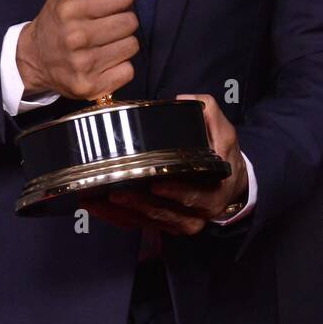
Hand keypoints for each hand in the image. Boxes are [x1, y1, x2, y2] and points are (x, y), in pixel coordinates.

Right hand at [16, 0, 155, 99]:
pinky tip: (104, 62)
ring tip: (104, 43)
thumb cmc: (58, 21)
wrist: (34, 59)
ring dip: (122, 43)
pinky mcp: (89, 87)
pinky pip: (128, 71)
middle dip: (123, 20)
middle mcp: (74, 37)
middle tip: (106, 25)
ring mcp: (82, 65)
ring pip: (132, 46)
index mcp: (69, 9)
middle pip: (130, 22)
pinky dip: (120, 66)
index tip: (109, 4)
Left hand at [86, 93, 247, 235]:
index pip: (193, 197)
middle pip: (163, 213)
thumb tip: (185, 99)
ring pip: (146, 221)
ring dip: (119, 213)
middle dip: (137, 204)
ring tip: (95, 200)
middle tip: (114, 192)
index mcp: (212, 195)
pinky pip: (136, 224)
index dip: (175, 193)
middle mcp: (194, 215)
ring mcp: (176, 222)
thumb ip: (209, 113)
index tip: (155, 184)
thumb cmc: (222, 157)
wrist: (228, 186)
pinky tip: (95, 207)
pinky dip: (114, 218)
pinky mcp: (160, 224)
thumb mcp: (225, 134)